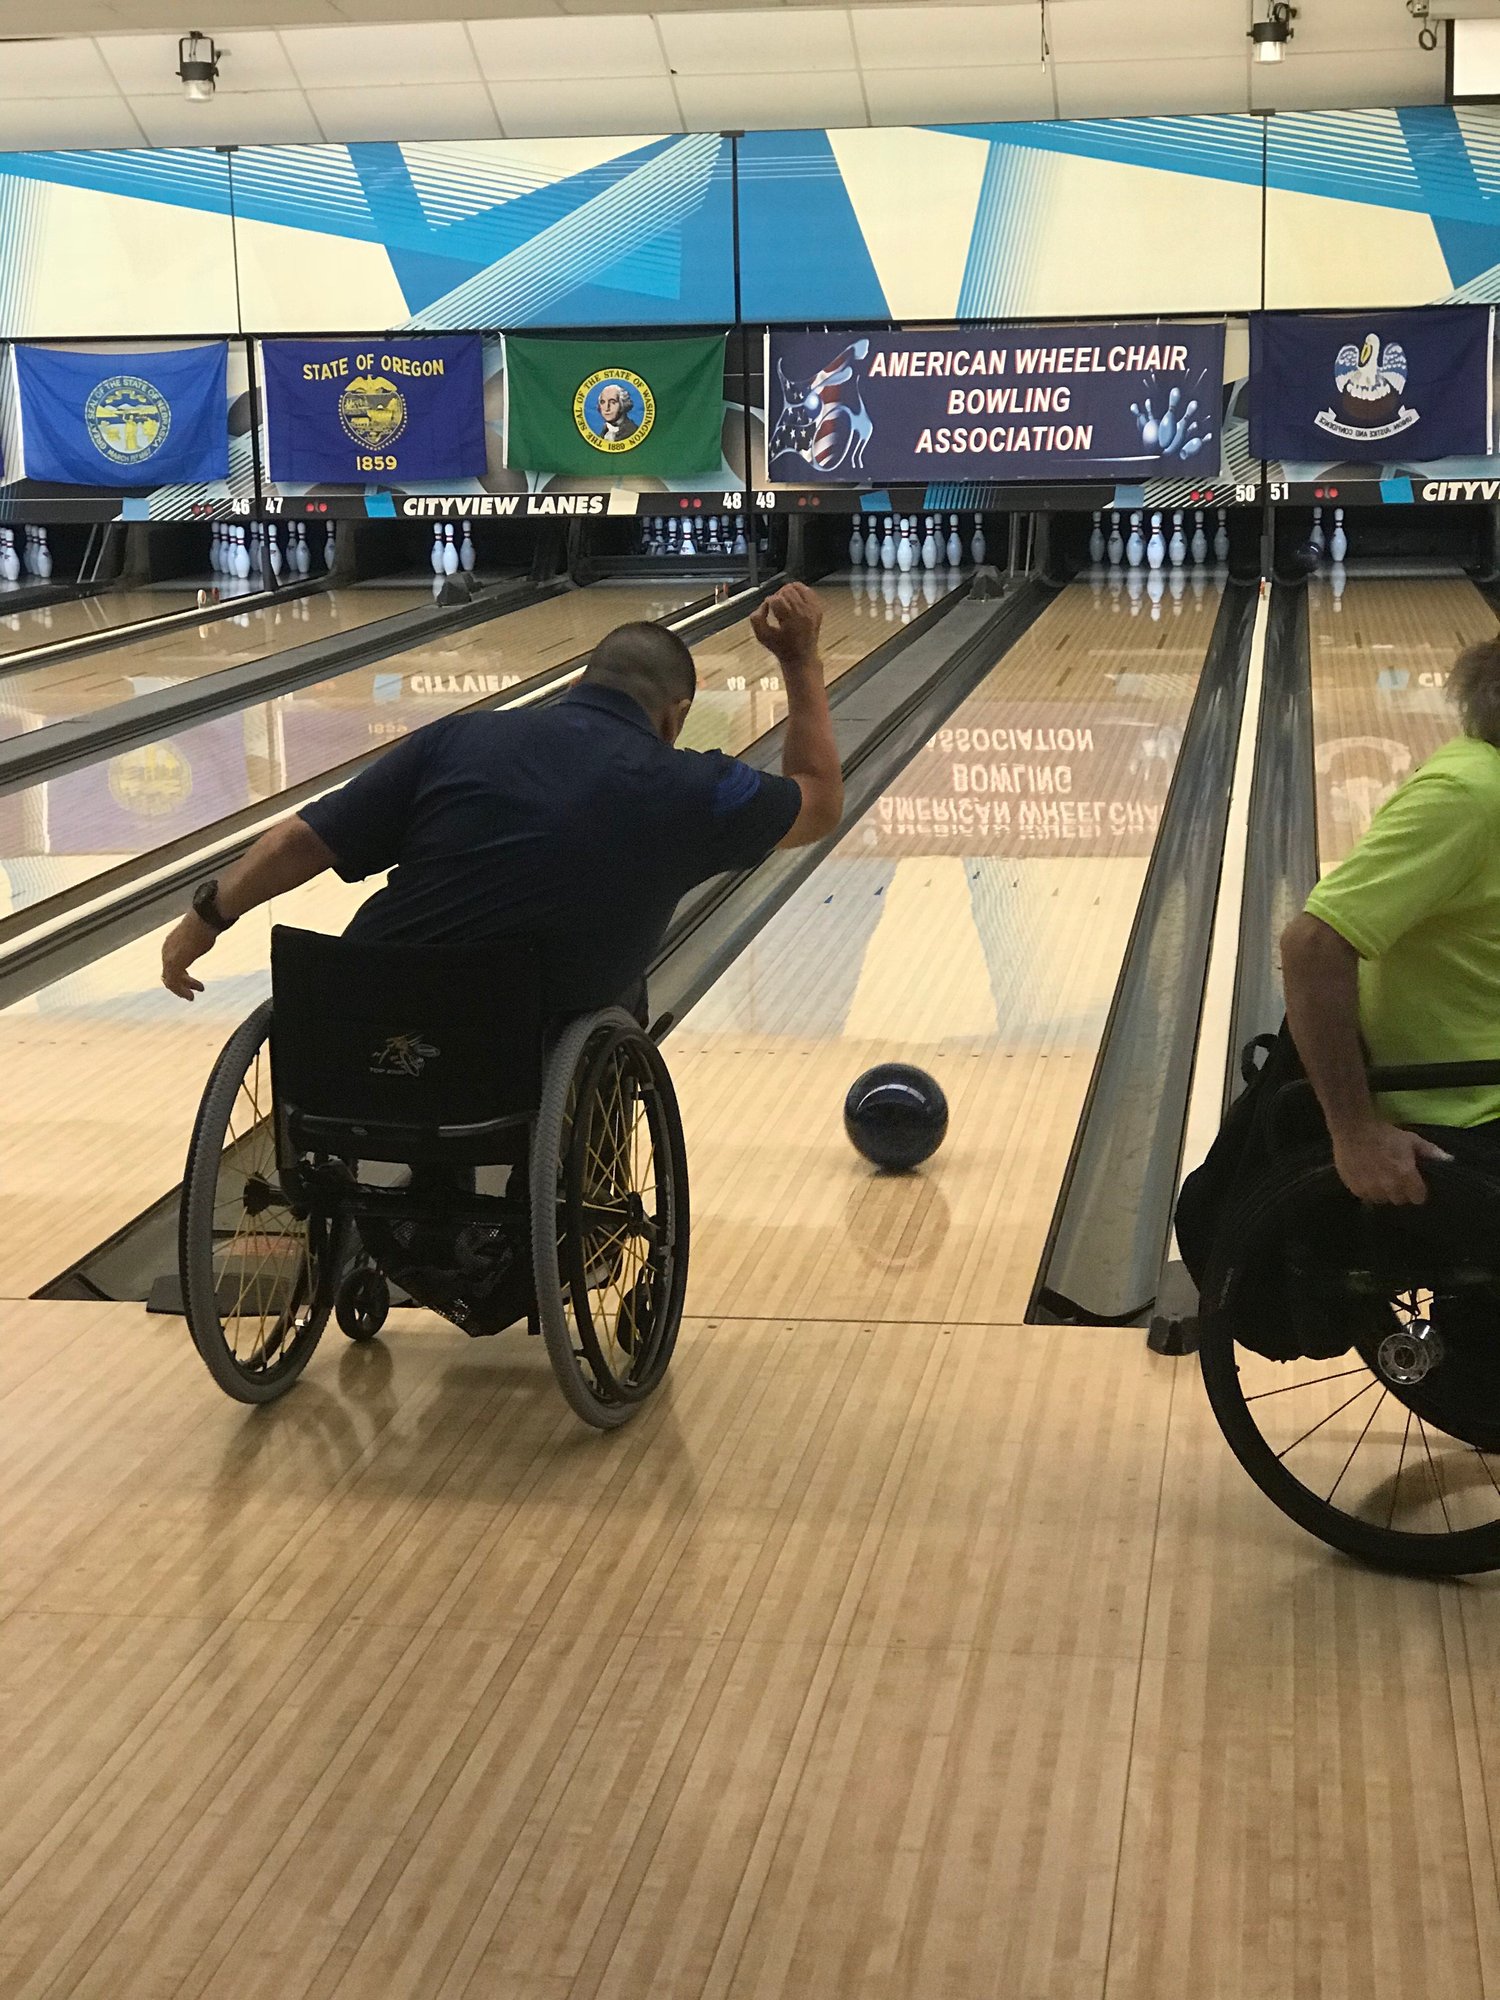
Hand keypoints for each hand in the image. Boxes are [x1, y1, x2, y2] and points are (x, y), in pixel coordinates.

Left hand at [161, 912, 217, 1000]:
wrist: (204, 921)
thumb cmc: (205, 926)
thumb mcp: (200, 936)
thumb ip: (198, 942)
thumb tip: (209, 935)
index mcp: (170, 944)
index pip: (171, 964)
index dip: (181, 975)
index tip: (192, 982)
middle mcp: (166, 951)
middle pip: (169, 973)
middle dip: (182, 984)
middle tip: (194, 992)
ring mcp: (169, 958)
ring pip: (170, 981)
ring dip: (181, 990)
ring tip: (192, 997)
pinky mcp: (174, 964)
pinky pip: (173, 983)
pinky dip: (181, 991)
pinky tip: (191, 996)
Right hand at [750, 582, 822, 671]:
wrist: (801, 658)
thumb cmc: (780, 648)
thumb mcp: (761, 636)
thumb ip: (756, 618)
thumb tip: (765, 604)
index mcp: (791, 619)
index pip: (776, 599)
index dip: (768, 603)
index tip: (768, 611)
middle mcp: (804, 612)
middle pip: (786, 591)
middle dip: (777, 596)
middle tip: (775, 608)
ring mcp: (812, 610)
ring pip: (797, 587)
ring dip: (787, 592)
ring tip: (784, 602)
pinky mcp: (818, 609)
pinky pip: (808, 591)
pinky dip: (799, 592)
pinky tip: (793, 602)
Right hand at [1331, 1121, 1451, 1204]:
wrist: (1353, 1129)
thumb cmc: (1385, 1134)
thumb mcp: (1410, 1139)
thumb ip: (1430, 1151)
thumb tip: (1450, 1160)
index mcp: (1405, 1175)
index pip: (1418, 1198)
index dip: (1417, 1192)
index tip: (1414, 1185)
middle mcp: (1389, 1186)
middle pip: (1400, 1200)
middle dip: (1400, 1192)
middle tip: (1396, 1180)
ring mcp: (1370, 1189)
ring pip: (1382, 1200)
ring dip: (1384, 1193)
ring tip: (1380, 1180)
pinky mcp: (1355, 1188)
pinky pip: (1366, 1197)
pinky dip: (1368, 1191)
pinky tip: (1367, 1179)